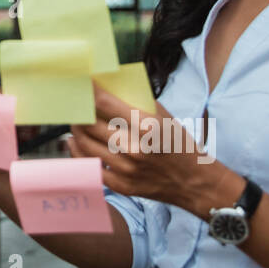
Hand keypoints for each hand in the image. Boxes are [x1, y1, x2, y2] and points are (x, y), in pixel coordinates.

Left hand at [66, 83, 213, 211]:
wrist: (193, 181)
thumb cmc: (178, 143)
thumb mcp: (164, 117)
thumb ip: (137, 103)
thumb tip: (106, 87)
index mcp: (147, 126)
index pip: (104, 103)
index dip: (87, 91)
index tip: (79, 82)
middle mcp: (134, 148)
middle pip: (89, 124)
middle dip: (78, 110)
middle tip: (75, 103)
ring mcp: (126, 169)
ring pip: (85, 144)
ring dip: (76, 129)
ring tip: (76, 121)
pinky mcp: (121, 185)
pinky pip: (90, 167)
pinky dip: (78, 152)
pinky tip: (76, 142)